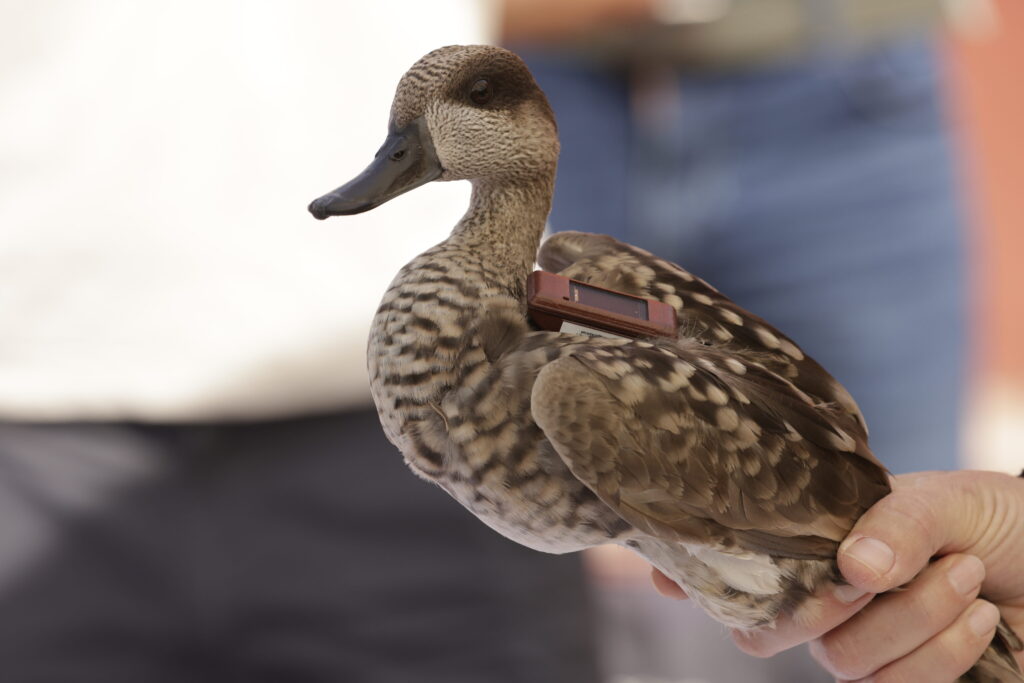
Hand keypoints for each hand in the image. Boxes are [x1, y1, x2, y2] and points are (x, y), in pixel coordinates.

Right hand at [652, 470, 1023, 680]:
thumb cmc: (999, 519)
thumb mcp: (947, 499)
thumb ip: (894, 522)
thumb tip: (853, 569)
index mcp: (819, 544)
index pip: (741, 565)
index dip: (690, 575)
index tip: (661, 576)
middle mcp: (828, 599)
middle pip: (765, 632)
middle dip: (808, 610)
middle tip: (864, 579)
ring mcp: (866, 646)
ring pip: (840, 661)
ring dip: (911, 618)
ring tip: (963, 572)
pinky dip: (940, 652)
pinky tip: (979, 615)